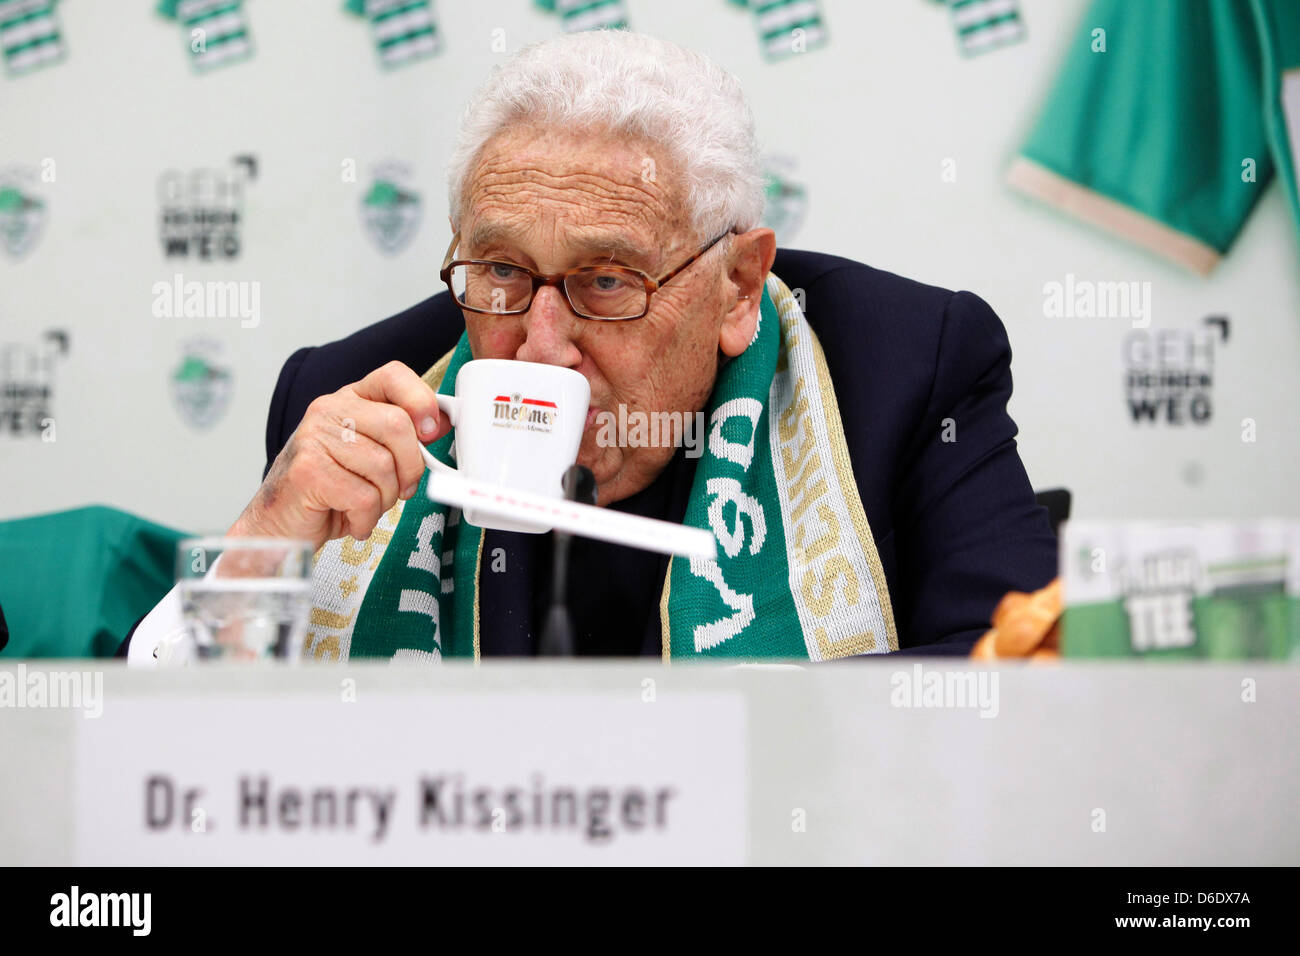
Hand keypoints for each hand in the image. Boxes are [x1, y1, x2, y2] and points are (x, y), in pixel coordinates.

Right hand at [227, 361, 448, 549]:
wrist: (282, 523)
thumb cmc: (331, 490)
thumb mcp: (373, 455)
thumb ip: (404, 436)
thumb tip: (440, 422)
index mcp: (350, 400)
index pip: (394, 375)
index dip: (421, 401)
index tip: (430, 432)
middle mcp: (329, 410)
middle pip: (397, 424)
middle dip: (410, 467)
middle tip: (399, 488)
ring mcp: (314, 438)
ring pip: (384, 466)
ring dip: (385, 499)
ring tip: (365, 505)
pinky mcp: (308, 471)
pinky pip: (364, 497)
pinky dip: (366, 518)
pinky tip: (352, 518)